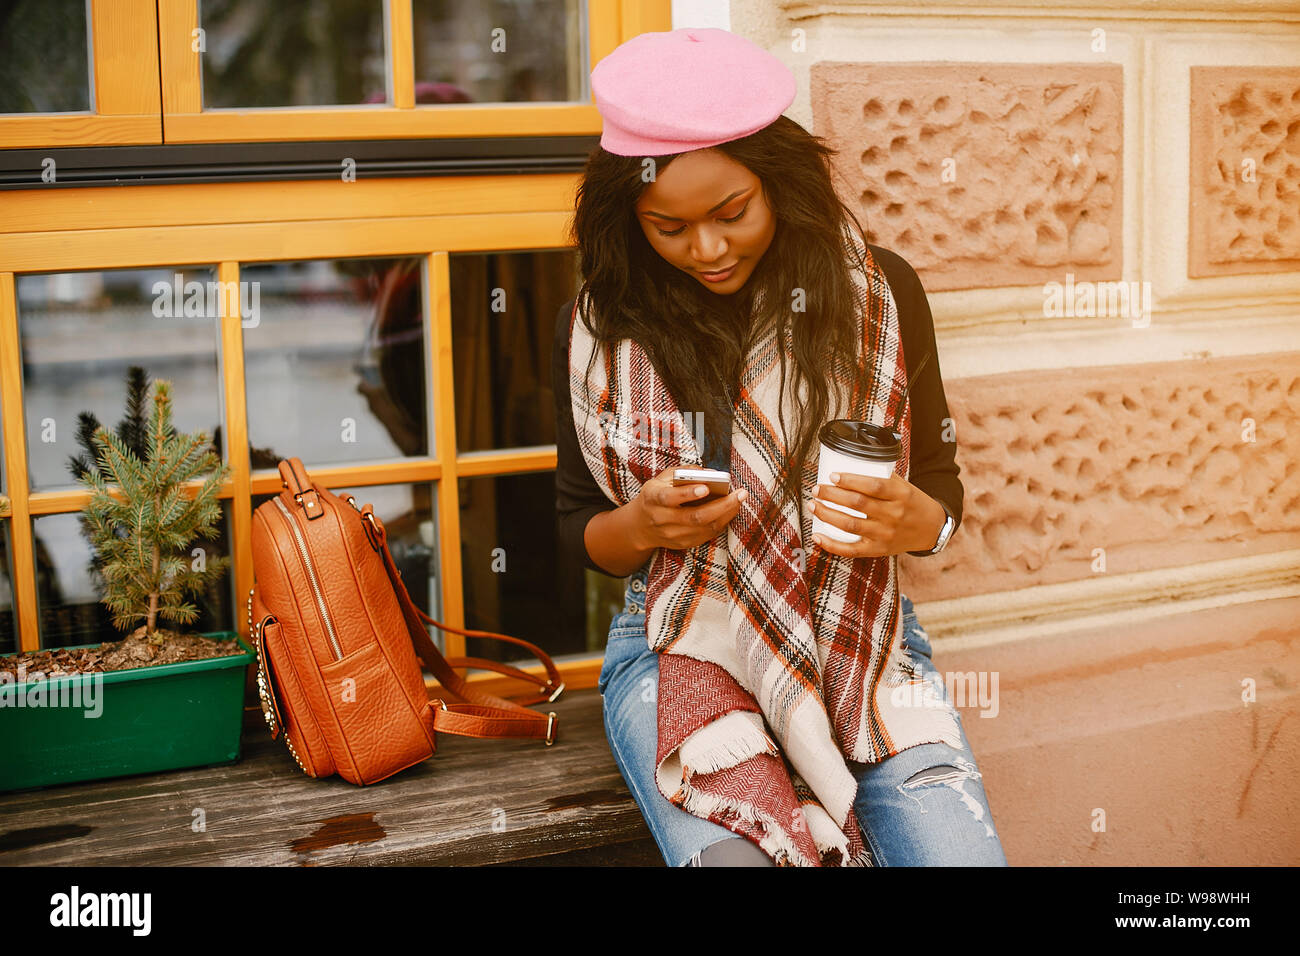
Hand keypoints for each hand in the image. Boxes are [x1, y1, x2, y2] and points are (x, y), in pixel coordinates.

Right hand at [630, 467, 748, 550]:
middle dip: (721, 505)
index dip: (687, 493)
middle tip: (740, 493)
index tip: (706, 487)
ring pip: (705, 527)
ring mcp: (672, 535)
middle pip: (695, 516)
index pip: (669, 497)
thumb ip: (684, 472)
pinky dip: (721, 522)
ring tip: (739, 499)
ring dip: (726, 513)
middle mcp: (661, 519)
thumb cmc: (655, 496)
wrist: (641, 526)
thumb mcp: (662, 479)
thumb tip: (711, 473)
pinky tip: (730, 510)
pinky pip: (707, 534)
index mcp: (653, 499)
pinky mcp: (683, 543)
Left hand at [808, 471, 945, 558]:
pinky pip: (852, 550)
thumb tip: (850, 465)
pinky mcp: (879, 549)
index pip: (872, 486)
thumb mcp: (903, 486)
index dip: (850, 480)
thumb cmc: (912, 503)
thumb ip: (881, 477)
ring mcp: (885, 534)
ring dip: (828, 514)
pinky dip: (832, 545)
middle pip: (857, 504)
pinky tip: (817, 536)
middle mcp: (893, 515)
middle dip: (832, 495)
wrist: (932, 529)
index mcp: (900, 495)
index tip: (833, 475)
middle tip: (817, 489)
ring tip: (814, 505)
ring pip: (850, 525)